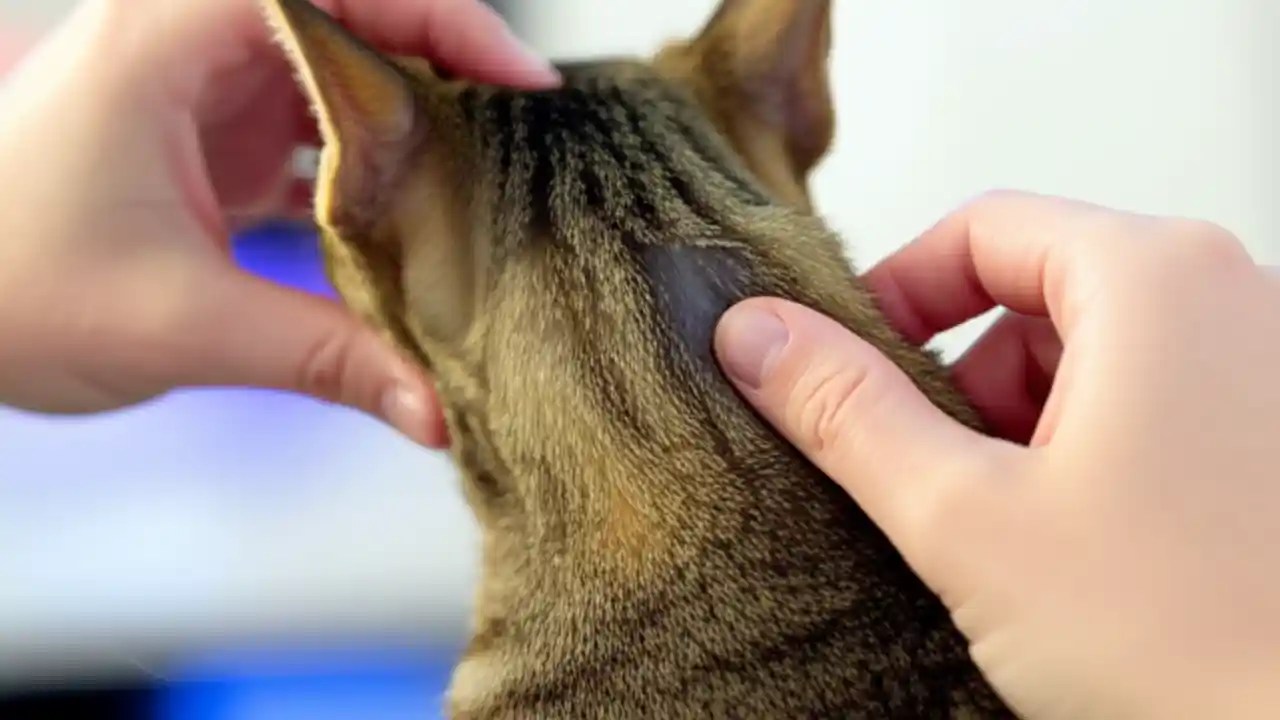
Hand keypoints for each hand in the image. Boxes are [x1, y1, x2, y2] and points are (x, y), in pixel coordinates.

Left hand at [0, 0, 554, 444]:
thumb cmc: (3, 288)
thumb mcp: (179, 326)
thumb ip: (321, 358)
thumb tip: (433, 408)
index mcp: (170, 36)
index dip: (447, 20)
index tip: (523, 86)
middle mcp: (194, 39)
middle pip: (360, 14)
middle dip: (450, 65)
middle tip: (525, 135)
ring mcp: (208, 83)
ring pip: (347, 67)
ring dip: (419, 116)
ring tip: (486, 177)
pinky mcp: (217, 131)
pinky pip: (322, 121)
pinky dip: (376, 161)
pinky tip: (417, 215)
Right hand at [715, 191, 1279, 718]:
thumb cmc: (1188, 644)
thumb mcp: (966, 519)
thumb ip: (845, 412)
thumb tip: (756, 336)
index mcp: (1157, 278)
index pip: (982, 228)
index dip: (894, 295)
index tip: (846, 370)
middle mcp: (1232, 296)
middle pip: (1037, 295)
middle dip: (963, 387)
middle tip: (939, 486)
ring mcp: (1263, 367)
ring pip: (1093, 358)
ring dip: (1023, 433)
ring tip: (1018, 540)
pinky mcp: (1270, 436)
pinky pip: (1152, 406)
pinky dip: (1089, 459)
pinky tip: (1084, 554)